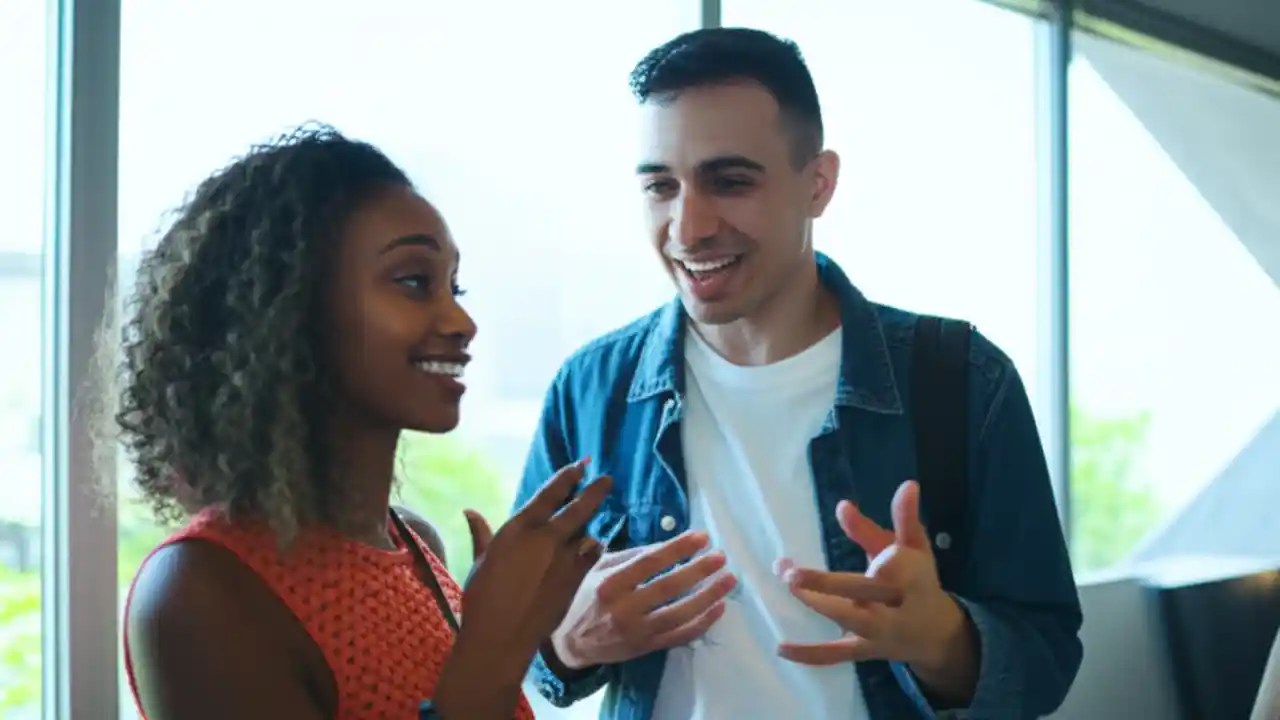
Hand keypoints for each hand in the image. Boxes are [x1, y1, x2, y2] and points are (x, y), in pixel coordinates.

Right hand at [434, 459, 610, 717]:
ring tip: (596, 516)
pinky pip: (591, 554)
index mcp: (520, 527)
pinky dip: (593, 547)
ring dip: (589, 524)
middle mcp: (546, 537)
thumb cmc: (482, 598)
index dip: (570, 476)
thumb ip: (481, 533)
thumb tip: (469, 511)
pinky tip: (594, 546)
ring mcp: (564, 558)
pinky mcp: (576, 578)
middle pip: (579, 507)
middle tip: (607, 479)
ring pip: (586, 530)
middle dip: (595, 490)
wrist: (502, 635)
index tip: (583, 464)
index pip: (551, 493)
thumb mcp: (481, 561)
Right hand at [549, 530, 737, 669]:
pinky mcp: (647, 647)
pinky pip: (680, 635)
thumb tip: (668, 544)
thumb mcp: (599, 569)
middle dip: (699, 570)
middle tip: (721, 556)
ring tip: (728, 580)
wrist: (571, 643)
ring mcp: (637, 631)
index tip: (702, 537)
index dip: (678, 548)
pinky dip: (702, 622)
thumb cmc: (587, 597)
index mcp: (610, 583)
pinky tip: (719, 608)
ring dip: (708, 596)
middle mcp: (623, 608)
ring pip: (680, 613)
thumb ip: (631, 556)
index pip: (649, 562)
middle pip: (668, 587)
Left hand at [776, 480, 976, 700]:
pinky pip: (836, 655)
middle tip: (793, 572)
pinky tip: (781, 648)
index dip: (877, 547)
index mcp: (913, 579)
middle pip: (864, 594)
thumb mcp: (914, 548)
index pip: (895, 566)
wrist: (937, 634)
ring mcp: (880, 633)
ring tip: (788, 581)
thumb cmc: (919, 581)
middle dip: (828, 583)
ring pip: (847, 619)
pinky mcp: (864, 651)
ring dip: (817, 602)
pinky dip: (810, 654)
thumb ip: (898, 520)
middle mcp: (897, 608)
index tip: (847, 514)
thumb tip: (888, 490)